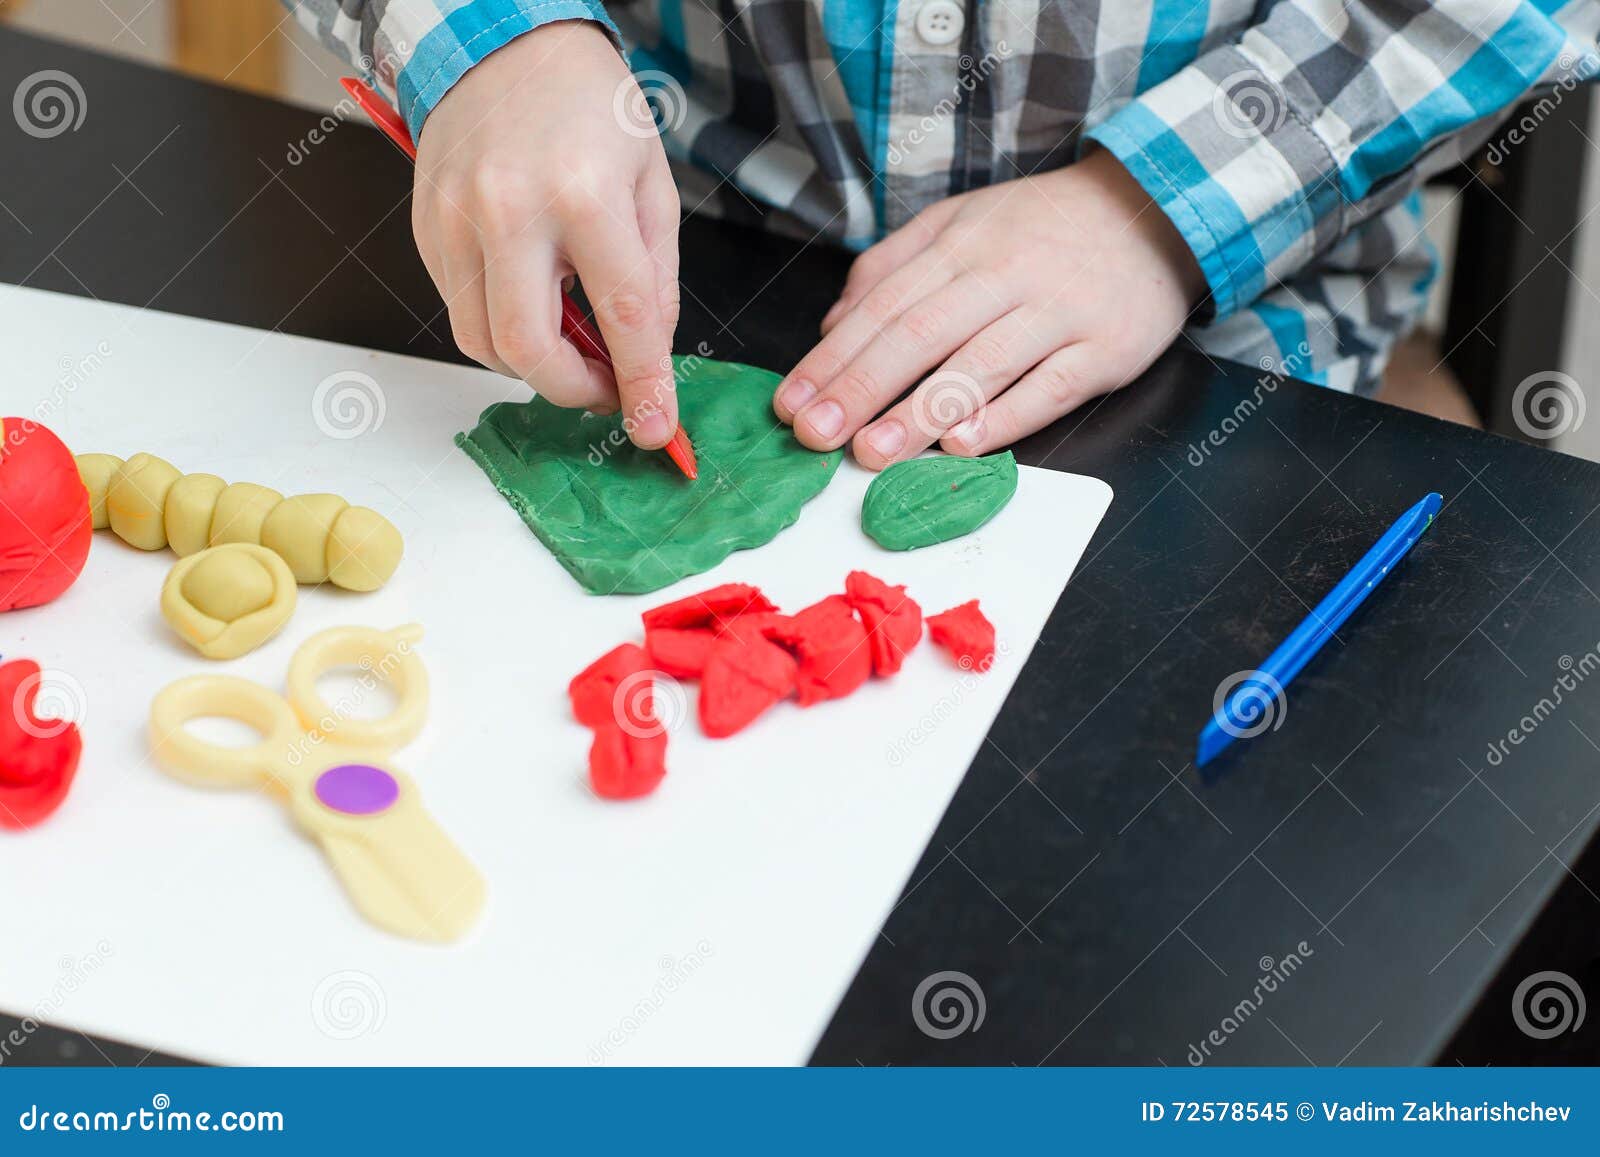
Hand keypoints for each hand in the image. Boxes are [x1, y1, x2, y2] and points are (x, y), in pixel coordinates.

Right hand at [413, 22, 681, 446]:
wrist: (505, 44)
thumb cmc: (590, 109)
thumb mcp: (651, 186)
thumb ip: (654, 279)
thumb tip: (647, 358)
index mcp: (583, 194)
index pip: (620, 317)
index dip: (642, 387)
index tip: (655, 429)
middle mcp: (509, 209)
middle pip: (528, 350)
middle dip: (574, 392)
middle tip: (607, 390)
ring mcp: (455, 220)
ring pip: (483, 343)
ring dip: (533, 365)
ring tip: (573, 342)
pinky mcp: (425, 228)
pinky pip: (459, 309)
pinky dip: (500, 327)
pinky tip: (533, 302)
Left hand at [773, 150, 1205, 466]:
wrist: (1158, 207)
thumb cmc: (1043, 227)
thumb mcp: (961, 221)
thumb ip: (892, 266)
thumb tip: (831, 324)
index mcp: (962, 244)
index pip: (884, 305)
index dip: (833, 358)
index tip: (792, 403)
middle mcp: (1005, 274)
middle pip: (921, 334)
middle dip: (860, 389)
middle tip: (816, 437)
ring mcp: (1058, 311)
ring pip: (980, 365)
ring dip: (921, 413)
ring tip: (872, 453)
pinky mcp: (1106, 348)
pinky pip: (1051, 386)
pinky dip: (1006, 417)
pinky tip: (963, 445)